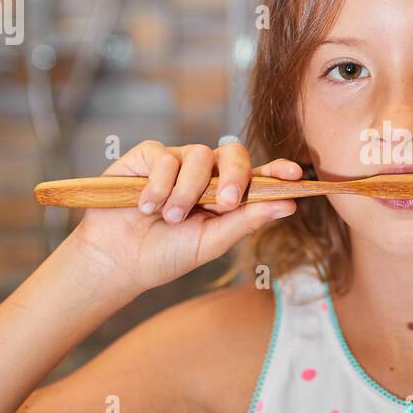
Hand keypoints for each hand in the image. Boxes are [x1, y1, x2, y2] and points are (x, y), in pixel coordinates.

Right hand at [71, 140, 300, 295]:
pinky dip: (158, 184)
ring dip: (187, 191)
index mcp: (226, 194)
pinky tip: (146, 207)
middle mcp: (205, 173)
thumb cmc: (165, 254)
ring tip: (169, 218)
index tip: (296, 174)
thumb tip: (289, 204)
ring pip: (198, 155)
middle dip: (235, 175)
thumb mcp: (211, 243)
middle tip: (226, 203)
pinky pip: (165, 156)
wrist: (117, 259)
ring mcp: (177, 162)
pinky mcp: (148, 156)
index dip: (278, 169)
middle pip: (233, 153)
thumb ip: (246, 221)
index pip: (258, 175)